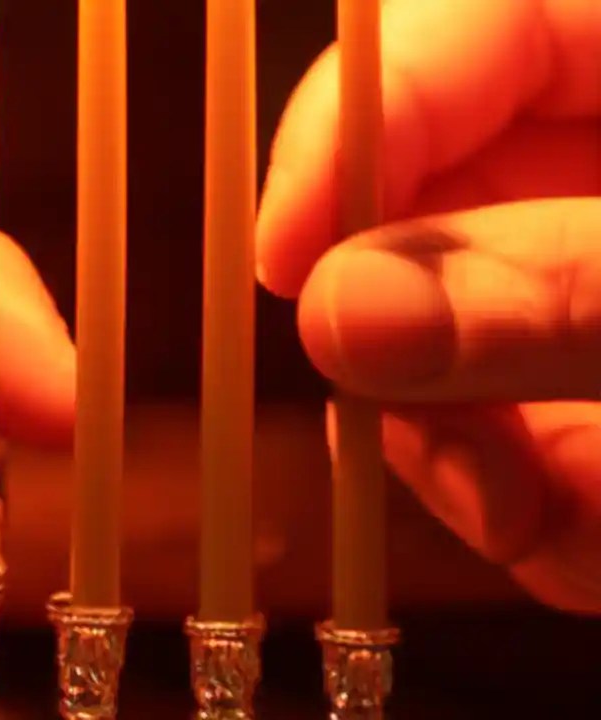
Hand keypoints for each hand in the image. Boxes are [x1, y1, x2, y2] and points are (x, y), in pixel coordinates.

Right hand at [258, 0, 600, 610]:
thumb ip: (561, 287)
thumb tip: (339, 313)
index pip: (443, 25)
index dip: (344, 127)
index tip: (284, 263)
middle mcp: (594, 162)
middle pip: (420, 214)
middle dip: (416, 356)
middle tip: (447, 446)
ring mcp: (582, 277)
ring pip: (446, 352)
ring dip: (480, 461)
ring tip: (559, 522)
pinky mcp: (590, 381)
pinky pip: (511, 441)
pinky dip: (539, 514)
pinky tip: (585, 534)